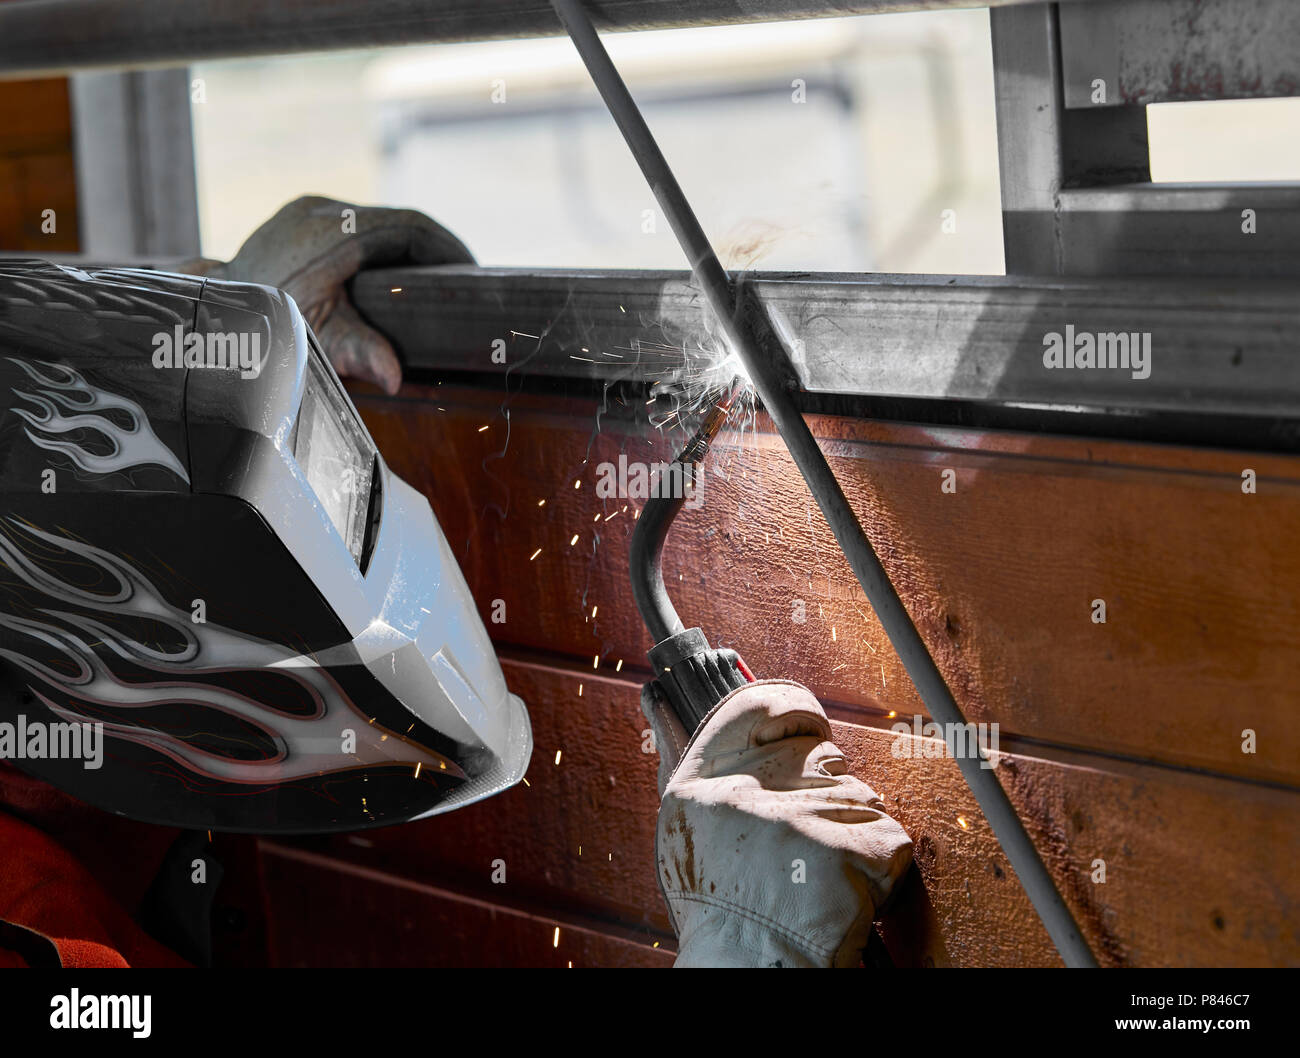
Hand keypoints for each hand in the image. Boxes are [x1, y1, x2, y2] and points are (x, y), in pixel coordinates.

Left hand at [195, 195, 473, 393]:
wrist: (207, 312)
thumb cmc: (261, 329)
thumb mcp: (315, 342)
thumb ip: (360, 352)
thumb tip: (396, 378)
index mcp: (334, 231)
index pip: (412, 227)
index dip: (448, 248)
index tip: (472, 271)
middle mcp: (319, 210)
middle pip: (395, 222)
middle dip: (431, 251)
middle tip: (460, 282)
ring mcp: (305, 211)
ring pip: (374, 221)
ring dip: (404, 248)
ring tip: (431, 280)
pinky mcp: (295, 219)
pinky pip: (352, 225)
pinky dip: (378, 247)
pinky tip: (389, 275)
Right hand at [644, 679, 912, 966]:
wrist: (744, 968)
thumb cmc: (716, 902)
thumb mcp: (683, 823)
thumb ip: (679, 753)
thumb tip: (655, 697)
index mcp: (702, 777)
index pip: (758, 705)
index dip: (795, 712)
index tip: (809, 729)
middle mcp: (748, 790)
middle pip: (825, 758)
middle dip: (830, 796)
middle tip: (805, 842)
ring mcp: (800, 819)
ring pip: (862, 800)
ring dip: (855, 836)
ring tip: (818, 873)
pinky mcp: (846, 854)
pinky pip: (889, 840)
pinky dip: (880, 868)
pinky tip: (845, 889)